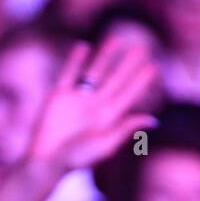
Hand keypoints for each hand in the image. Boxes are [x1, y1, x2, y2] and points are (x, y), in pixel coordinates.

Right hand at [26, 36, 158, 172]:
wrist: (44, 161)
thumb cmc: (75, 159)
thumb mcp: (104, 146)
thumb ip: (125, 130)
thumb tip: (152, 120)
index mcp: (108, 119)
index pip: (128, 95)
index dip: (141, 81)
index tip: (155, 66)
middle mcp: (94, 107)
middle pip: (115, 81)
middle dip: (128, 64)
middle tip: (142, 47)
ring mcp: (77, 101)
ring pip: (94, 73)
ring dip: (105, 56)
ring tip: (116, 39)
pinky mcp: (58, 97)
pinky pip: (69, 74)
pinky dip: (75, 60)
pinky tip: (83, 46)